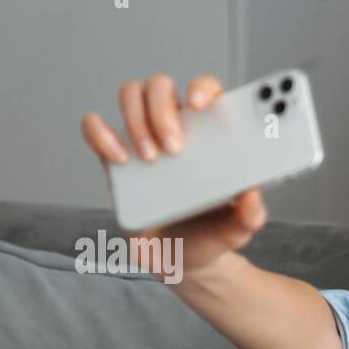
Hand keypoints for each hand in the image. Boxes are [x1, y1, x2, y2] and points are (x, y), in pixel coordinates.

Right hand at [80, 73, 267, 277]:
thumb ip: (249, 215)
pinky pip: (95, 127)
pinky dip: (101, 134)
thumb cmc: (212, 234)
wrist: (182, 261)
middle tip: (174, 149)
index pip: (206, 90)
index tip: (199, 105)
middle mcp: (176, 128)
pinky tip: (120, 159)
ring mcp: (143, 139)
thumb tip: (252, 195)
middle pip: (161, 86)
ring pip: (131, 95)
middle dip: (163, 109)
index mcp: (212, 135)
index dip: (201, 87)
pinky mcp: (115, 158)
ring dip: (137, 119)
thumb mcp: (237, 229)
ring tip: (151, 160)